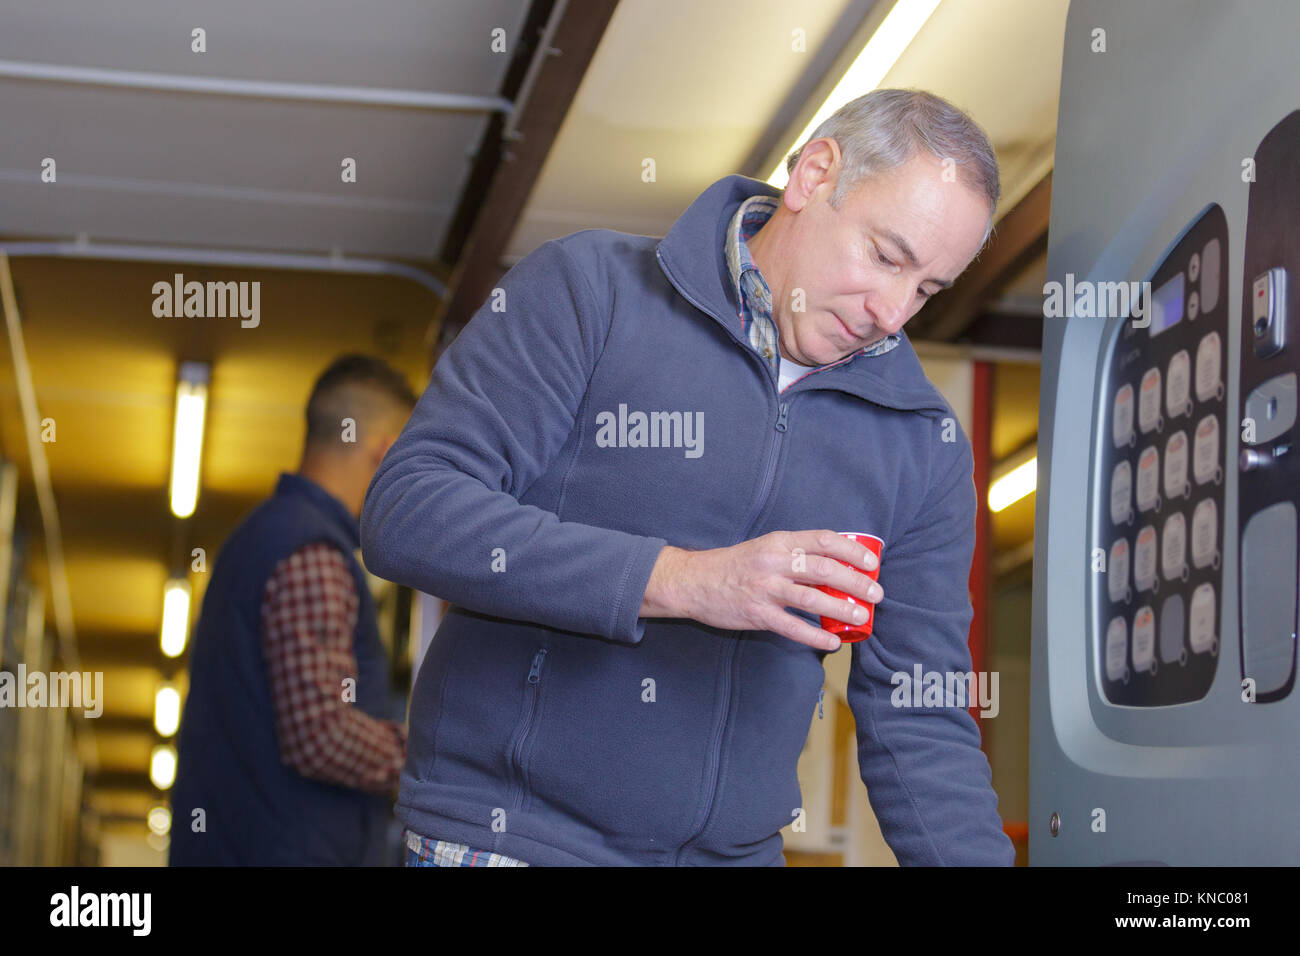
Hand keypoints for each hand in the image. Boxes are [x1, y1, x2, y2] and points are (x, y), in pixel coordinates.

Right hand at [639, 530, 882, 650]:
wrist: (694, 581)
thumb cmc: (735, 565)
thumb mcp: (765, 548)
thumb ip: (795, 553)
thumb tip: (836, 565)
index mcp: (779, 541)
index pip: (823, 540)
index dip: (852, 550)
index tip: (871, 562)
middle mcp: (774, 563)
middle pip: (825, 569)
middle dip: (856, 582)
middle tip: (875, 594)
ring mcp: (766, 589)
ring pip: (813, 598)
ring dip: (842, 609)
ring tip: (861, 617)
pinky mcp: (757, 614)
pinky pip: (793, 627)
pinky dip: (816, 635)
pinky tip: (832, 641)